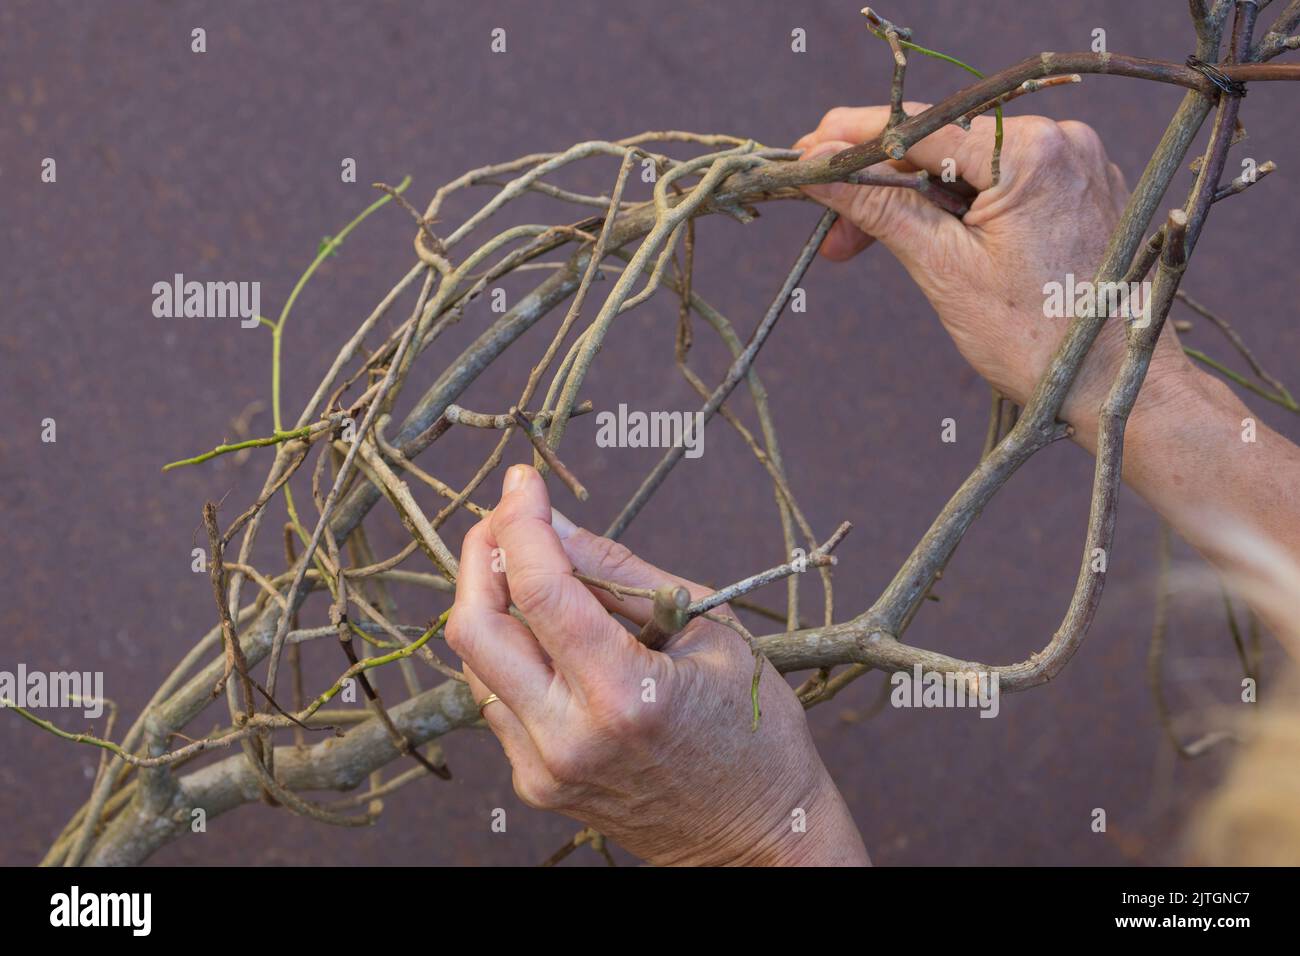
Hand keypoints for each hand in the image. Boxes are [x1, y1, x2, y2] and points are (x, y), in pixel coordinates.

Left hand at [446, 464, 868, 865]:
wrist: (753, 841)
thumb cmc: (753, 731)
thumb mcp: (706, 631)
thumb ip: (618, 574)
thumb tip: (551, 522)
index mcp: (626, 696)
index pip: (541, 590)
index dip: (522, 520)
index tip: (523, 479)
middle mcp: (570, 738)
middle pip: (476, 626)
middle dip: (481, 553)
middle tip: (508, 514)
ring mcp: (544, 769)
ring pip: (475, 661)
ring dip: (489, 598)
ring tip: (530, 563)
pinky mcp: (535, 783)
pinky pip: (495, 697)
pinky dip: (508, 647)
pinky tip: (542, 626)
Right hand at [794, 104, 1201, 448]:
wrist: (1113, 385)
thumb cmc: (1037, 338)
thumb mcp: (944, 271)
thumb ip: (880, 210)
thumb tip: (818, 174)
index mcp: (1031, 151)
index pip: (918, 126)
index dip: (850, 138)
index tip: (803, 153)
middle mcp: (1061, 140)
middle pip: (938, 145)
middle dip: (876, 186)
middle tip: (827, 227)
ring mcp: (1073, 163)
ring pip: (963, 166)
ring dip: (909, 203)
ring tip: (858, 245)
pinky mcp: (1075, 189)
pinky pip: (997, 182)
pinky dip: (952, 208)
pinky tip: (919, 240)